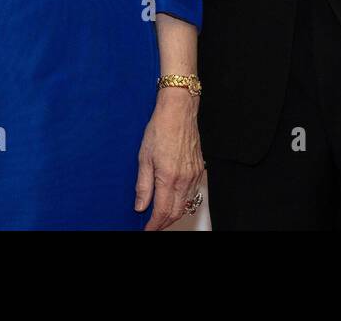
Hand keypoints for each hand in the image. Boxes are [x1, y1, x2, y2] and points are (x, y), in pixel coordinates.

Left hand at [134, 89, 204, 229]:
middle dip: (164, 223)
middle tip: (152, 226)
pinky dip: (183, 202)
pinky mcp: (199, 169)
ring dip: (173, 214)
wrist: (178, 111)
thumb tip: (140, 206)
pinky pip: (192, 192)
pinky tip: (174, 200)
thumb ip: (143, 185)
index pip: (162, 212)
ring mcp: (194, 175)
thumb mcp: (144, 157)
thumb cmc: (160, 128)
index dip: (154, 225)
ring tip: (161, 216)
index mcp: (169, 177)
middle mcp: (184, 179)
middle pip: (176, 212)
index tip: (146, 230)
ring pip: (185, 204)